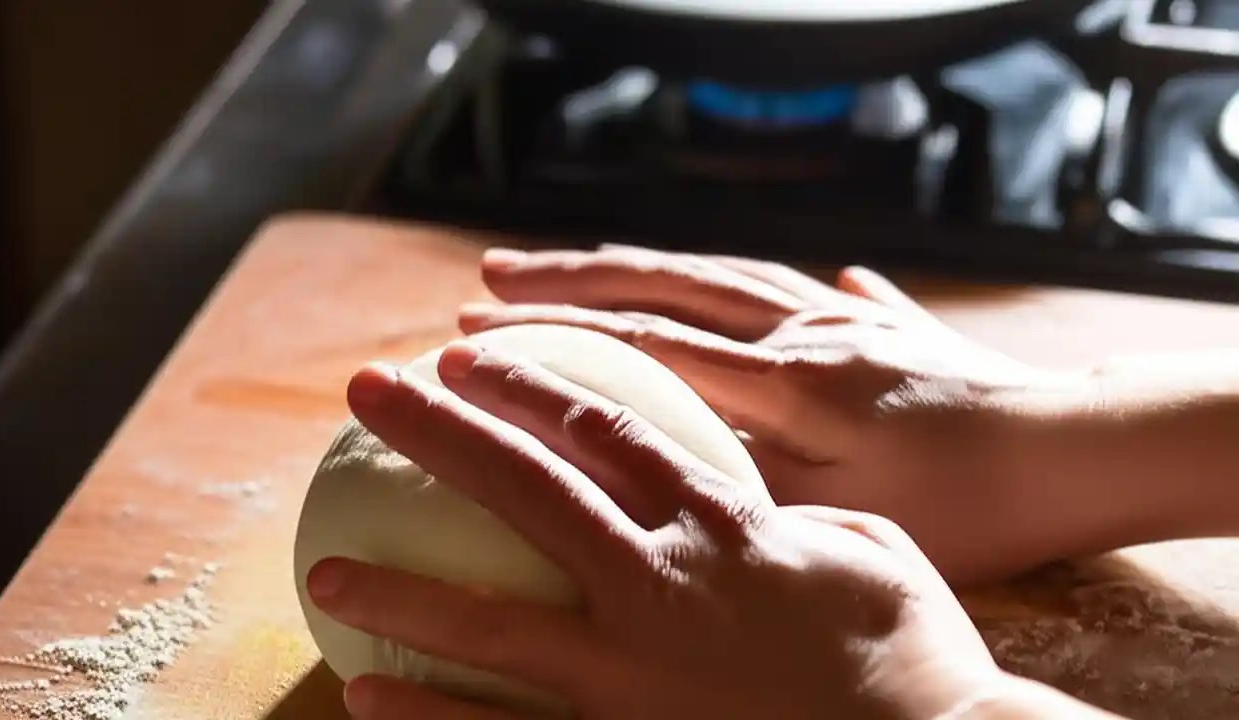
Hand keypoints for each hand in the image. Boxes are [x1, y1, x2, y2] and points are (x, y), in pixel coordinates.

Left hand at [305, 342, 1005, 718]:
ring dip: (400, 582)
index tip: (461, 356)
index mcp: (721, 522)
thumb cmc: (921, 658)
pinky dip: (433, 712)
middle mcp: (661, 581)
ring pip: (492, 616)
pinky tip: (367, 695)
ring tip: (326, 564)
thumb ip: (809, 521)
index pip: (604, 428)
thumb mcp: (878, 553)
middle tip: (364, 393)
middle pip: (526, 488)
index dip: (526, 383)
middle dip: (436, 431)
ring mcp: (634, 671)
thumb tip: (784, 510)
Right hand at [458, 245, 1094, 584]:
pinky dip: (717, 273)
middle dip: (567, 281)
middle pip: (663, 288)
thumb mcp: (851, 517)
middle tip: (487, 280)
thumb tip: (655, 462)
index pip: (645, 346)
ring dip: (626, 265)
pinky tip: (703, 274)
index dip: (553, 338)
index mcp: (787, 384)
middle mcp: (799, 331)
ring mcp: (831, 314)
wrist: (1070, 450)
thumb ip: (752, 482)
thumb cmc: (968, 503)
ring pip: (707, 272)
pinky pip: (771, 278)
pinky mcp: (863, 315)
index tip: (477, 330)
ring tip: (560, 265)